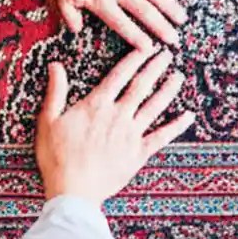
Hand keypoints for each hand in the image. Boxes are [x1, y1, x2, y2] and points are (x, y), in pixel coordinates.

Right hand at [35, 48, 193, 203]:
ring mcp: (132, 134)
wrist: (74, 191)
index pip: (119, 75)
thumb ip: (56, 92)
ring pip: (155, 106)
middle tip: (167, 54)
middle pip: (141, 86)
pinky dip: (177, 126)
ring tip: (179, 76)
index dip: (133, 59)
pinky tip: (188, 116)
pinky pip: (162, 136)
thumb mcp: (48, 121)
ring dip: (168, 90)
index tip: (145, 47)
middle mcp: (118, 115)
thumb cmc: (57, 157)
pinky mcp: (139, 153)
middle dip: (155, 68)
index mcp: (96, 106)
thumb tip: (56, 65)